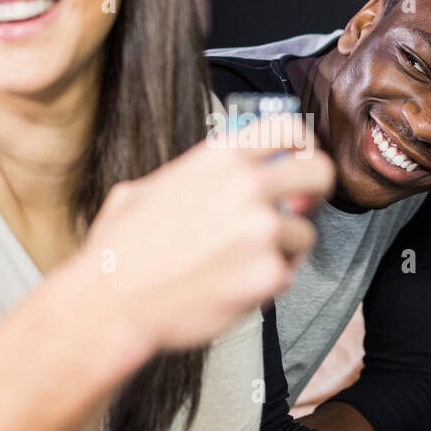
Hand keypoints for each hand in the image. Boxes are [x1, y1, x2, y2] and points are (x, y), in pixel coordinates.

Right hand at [78, 115, 334, 350]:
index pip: (287, 129)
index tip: (297, 163)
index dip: (300, 147)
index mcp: (220, 158)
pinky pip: (286, 275)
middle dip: (316, 192)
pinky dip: (265, 285)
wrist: (112, 301)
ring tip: (240, 264)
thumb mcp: (145, 188)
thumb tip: (214, 178)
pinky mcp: (269, 274)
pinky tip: (231, 287)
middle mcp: (248, 186)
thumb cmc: (121, 250)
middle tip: (301, 210)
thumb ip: (192, 178)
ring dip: (281, 250)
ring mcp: (262, 230)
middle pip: (319, 172)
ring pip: (303, 235)